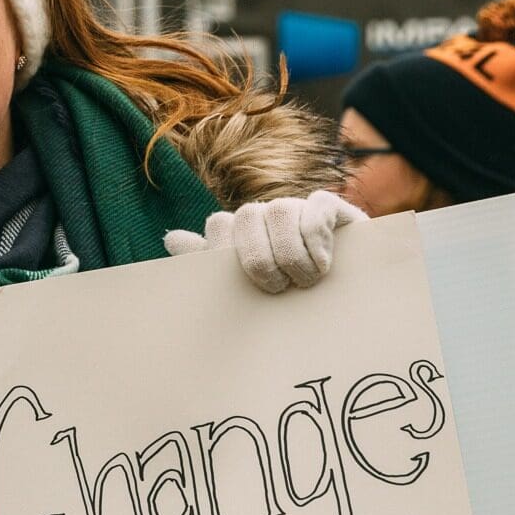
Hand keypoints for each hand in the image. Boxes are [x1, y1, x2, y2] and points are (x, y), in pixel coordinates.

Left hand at [165, 190, 364, 293]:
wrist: (344, 309)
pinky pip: (317, 205)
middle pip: (247, 215)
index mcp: (242, 234)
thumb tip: (170, 240)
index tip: (249, 288)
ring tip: (305, 280)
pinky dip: (317, 237)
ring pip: (281, 210)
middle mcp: (268, 217)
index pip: (219, 225)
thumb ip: (208, 265)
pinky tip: (323, 263)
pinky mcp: (333, 210)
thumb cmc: (286, 304)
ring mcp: (299, 210)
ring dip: (291, 252)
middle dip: (259, 259)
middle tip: (277, 289)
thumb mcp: (245, 291)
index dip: (227, 255)